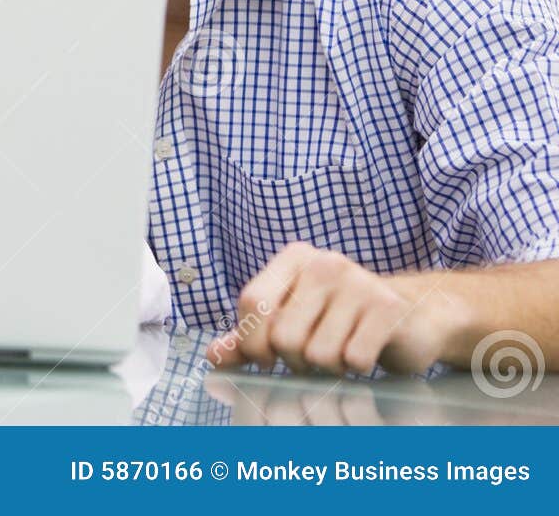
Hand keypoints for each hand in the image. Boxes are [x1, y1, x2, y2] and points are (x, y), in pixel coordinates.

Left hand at [206, 243, 471, 375]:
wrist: (413, 316)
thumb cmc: (340, 319)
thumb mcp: (292, 320)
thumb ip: (250, 338)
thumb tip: (214, 356)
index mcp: (294, 259)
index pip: (252, 301)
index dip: (252, 340)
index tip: (265, 359)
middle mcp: (324, 263)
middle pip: (283, 336)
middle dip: (294, 361)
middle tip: (312, 356)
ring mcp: (359, 283)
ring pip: (317, 354)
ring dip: (327, 367)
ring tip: (341, 351)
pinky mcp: (389, 308)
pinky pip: (353, 359)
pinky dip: (355, 368)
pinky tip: (364, 352)